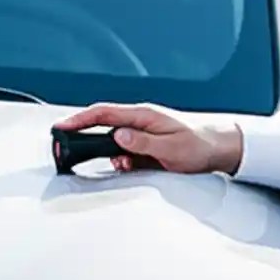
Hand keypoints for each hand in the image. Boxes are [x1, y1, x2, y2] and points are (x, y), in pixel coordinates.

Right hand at [53, 103, 242, 174]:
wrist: (217, 148)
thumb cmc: (199, 144)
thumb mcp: (171, 147)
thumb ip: (144, 142)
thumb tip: (119, 136)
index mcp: (144, 115)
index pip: (104, 113)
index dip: (80, 119)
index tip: (62, 127)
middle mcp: (140, 122)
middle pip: (102, 125)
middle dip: (83, 136)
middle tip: (66, 148)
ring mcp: (141, 134)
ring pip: (112, 142)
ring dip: (107, 154)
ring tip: (114, 164)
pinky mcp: (145, 146)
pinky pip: (124, 153)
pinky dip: (120, 161)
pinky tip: (127, 166)